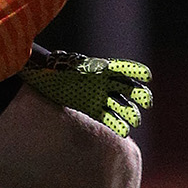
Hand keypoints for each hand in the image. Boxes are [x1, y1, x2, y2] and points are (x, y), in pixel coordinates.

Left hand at [20, 51, 153, 136]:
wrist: (41, 77)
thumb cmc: (49, 67)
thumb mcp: (57, 62)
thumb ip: (63, 61)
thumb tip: (58, 56)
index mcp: (98, 68)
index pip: (120, 69)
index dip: (135, 71)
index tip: (147, 78)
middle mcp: (101, 82)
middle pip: (125, 88)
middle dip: (137, 95)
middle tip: (146, 103)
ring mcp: (98, 96)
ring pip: (119, 105)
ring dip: (128, 112)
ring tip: (134, 122)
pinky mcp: (91, 108)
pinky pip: (107, 117)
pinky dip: (116, 124)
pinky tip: (124, 131)